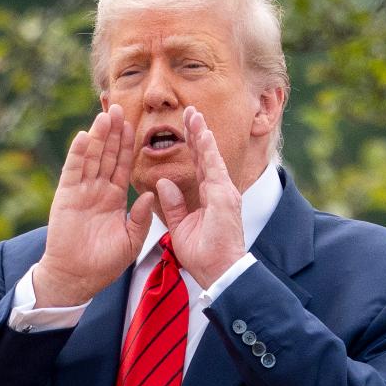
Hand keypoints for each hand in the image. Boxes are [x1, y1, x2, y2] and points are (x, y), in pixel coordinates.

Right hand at [33, 105, 152, 306]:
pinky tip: (85, 136)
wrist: (77, 278)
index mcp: (113, 198)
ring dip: (99, 136)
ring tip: (106, 114)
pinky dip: (78, 153)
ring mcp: (80, 191)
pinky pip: (73, 170)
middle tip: (120, 107)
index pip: (122, 165)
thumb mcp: (131, 240)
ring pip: (91, 157)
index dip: (128, 145)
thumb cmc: (104, 264)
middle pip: (107, 154)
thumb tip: (152, 194)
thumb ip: (141, 217)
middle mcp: (97, 190)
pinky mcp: (66, 196)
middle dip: (114, 132)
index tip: (135, 125)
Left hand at [155, 107, 245, 288]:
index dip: (191, 147)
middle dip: (196, 133)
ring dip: (201, 134)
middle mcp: (219, 191)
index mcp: (210, 197)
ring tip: (193, 114)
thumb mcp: (180, 228)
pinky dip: (208, 150)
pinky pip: (214, 169)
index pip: (198, 166)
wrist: (220, 273)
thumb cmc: (204, 256)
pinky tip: (202, 133)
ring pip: (210, 157)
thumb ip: (172, 204)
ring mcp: (224, 193)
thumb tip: (162, 183)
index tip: (185, 128)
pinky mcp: (224, 197)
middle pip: (205, 156)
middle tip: (189, 111)